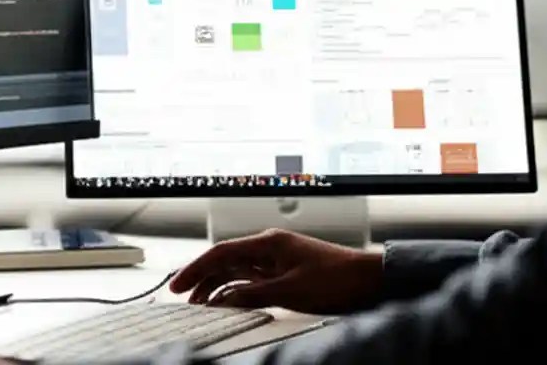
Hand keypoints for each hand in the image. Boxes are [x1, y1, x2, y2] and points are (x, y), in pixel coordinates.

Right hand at [170, 229, 382, 314]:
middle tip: (182, 297)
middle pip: (225, 261)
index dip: (196, 268)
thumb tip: (222, 300)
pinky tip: (229, 302)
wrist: (368, 280)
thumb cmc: (336, 278)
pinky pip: (253, 279)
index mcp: (269, 242)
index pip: (222, 253)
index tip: (178, 285)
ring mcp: (278, 259)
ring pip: (237, 271)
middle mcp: (270, 247)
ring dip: (217, 286)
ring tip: (201, 304)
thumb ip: (253, 294)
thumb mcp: (290, 290)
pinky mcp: (286, 272)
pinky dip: (237, 291)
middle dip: (202, 278)